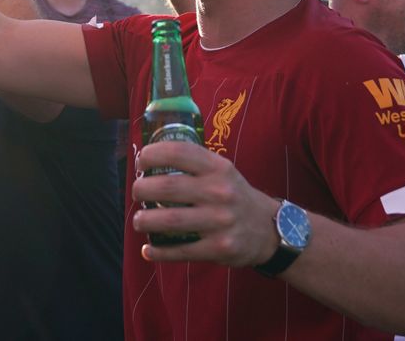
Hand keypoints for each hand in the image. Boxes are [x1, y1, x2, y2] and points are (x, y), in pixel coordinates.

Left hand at [131, 141, 279, 266]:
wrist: (268, 228)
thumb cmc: (234, 195)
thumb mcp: (223, 171)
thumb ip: (194, 164)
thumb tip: (150, 160)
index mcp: (219, 168)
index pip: (180, 152)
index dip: (153, 154)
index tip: (141, 160)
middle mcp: (220, 192)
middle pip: (168, 187)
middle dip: (142, 189)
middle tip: (137, 192)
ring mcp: (219, 222)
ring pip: (170, 221)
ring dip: (145, 221)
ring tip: (138, 221)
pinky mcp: (219, 248)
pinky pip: (180, 251)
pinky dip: (158, 251)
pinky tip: (148, 249)